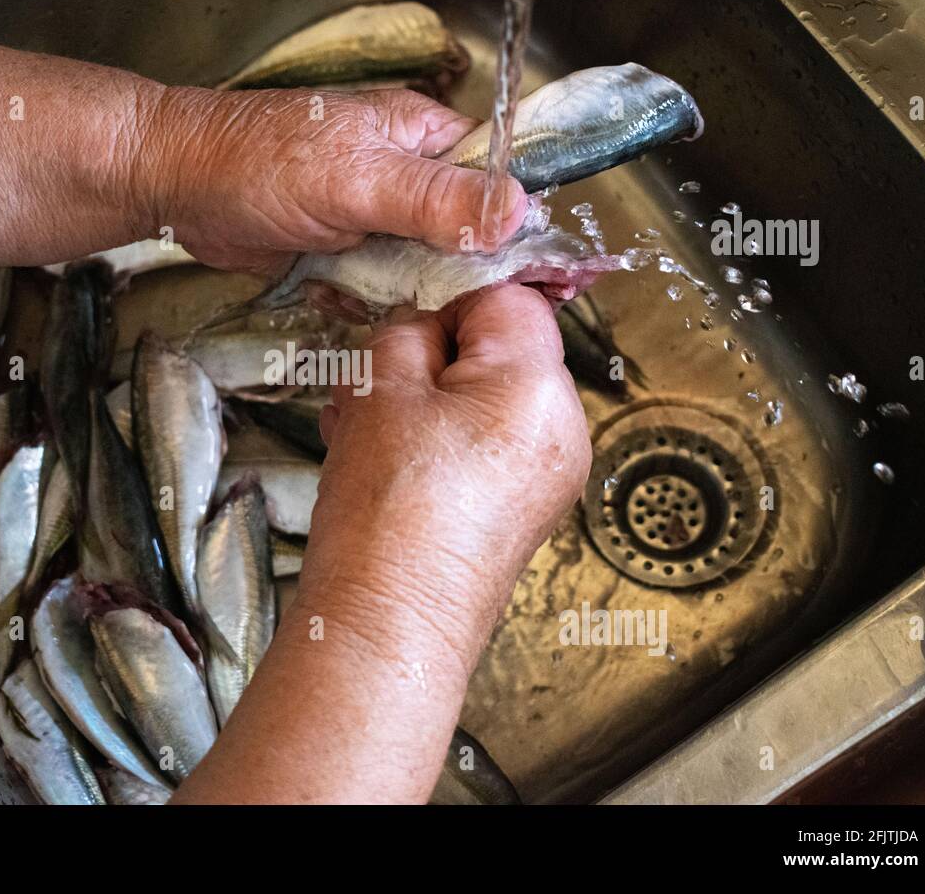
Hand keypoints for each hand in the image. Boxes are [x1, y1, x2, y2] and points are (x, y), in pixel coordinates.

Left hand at [136, 86, 528, 274]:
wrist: (181, 187)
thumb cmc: (262, 161)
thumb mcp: (360, 178)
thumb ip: (436, 198)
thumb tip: (516, 211)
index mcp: (424, 138)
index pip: (499, 177)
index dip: (526, 224)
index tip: (552, 272)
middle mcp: (409, 176)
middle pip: (468, 232)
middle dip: (474, 272)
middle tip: (489, 310)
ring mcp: (378, 217)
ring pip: (426, 266)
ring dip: (419, 294)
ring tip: (410, 309)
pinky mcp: (347, 252)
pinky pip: (382, 285)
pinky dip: (374, 302)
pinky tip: (356, 306)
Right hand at [304, 283, 591, 665]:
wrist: (391, 626)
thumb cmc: (389, 513)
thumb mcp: (380, 391)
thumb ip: (405, 334)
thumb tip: (423, 326)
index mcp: (538, 387)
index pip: (505, 299)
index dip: (445, 306)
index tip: (400, 337)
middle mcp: (562, 428)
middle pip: (498, 353)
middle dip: (428, 362)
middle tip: (368, 389)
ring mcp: (548, 474)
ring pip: (483, 403)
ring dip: (422, 404)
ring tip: (362, 435)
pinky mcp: (524, 510)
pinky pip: (484, 449)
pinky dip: (437, 445)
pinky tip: (383, 467)